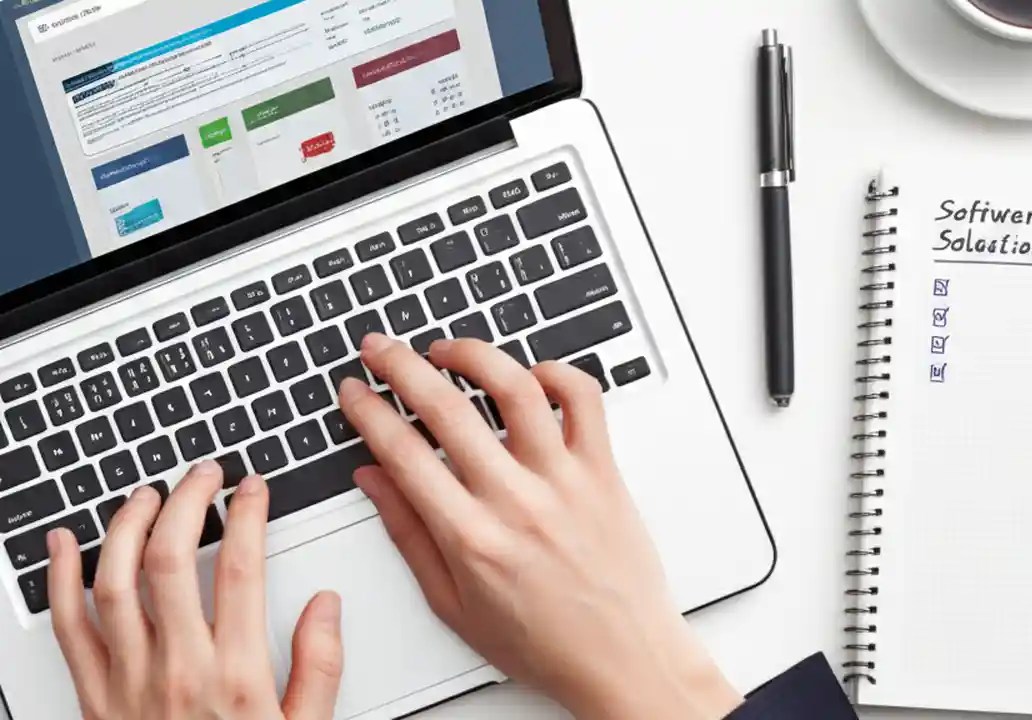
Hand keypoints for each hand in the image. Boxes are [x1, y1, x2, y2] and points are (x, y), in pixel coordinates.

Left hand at [47, 462, 343, 718]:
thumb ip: (319, 667)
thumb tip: (325, 605)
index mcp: (235, 678)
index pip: (241, 571)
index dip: (247, 516)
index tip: (252, 489)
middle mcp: (177, 672)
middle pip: (172, 562)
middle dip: (187, 503)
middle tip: (202, 475)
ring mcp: (127, 682)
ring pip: (115, 583)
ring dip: (128, 526)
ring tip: (146, 495)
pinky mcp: (94, 698)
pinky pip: (68, 627)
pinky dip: (61, 579)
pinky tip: (66, 544)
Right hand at [340, 335, 743, 719]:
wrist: (622, 659)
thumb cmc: (544, 642)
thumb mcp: (454, 604)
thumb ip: (409, 535)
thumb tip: (373, 479)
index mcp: (471, 538)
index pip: (403, 452)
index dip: (368, 411)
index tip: (354, 390)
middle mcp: (516, 501)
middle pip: (446, 408)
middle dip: (400, 367)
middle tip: (381, 349)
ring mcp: (564, 481)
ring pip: (515, 388)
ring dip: (473, 355)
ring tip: (447, 349)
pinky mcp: (604, 472)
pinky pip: (584, 401)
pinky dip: (556, 373)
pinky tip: (530, 374)